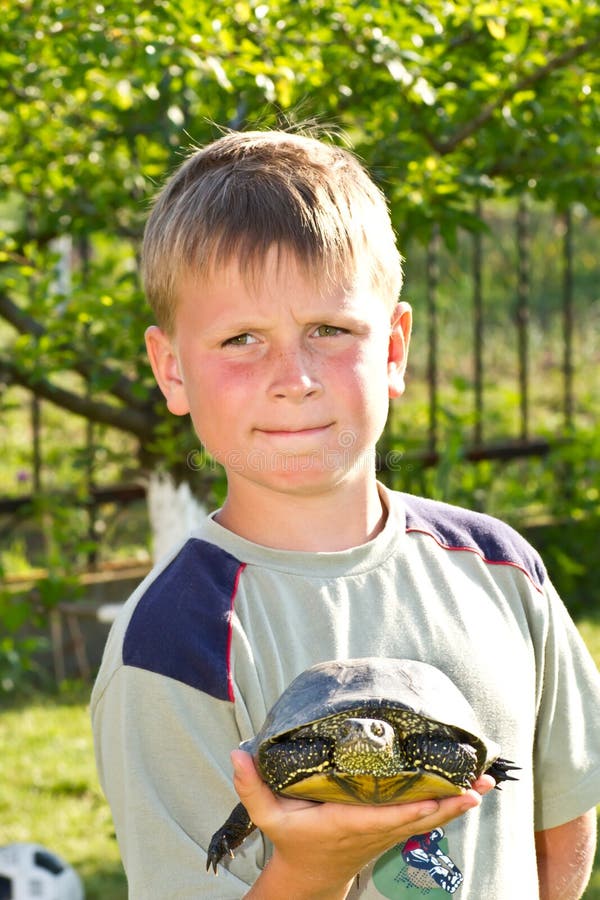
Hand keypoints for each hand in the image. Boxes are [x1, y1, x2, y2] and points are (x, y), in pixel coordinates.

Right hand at [233, 750, 494, 899]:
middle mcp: (374, 829)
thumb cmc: (292, 840)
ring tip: (486, 784)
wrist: (311, 876)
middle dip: (450, 802)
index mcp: (347, 823)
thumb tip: (237, 752)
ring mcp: (388, 832)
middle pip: (419, 816)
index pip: (385, 816)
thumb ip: (252, 785)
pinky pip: (426, 816)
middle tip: (480, 785)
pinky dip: (449, 804)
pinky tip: (469, 790)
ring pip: (429, 817)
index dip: (415, 807)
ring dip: (457, 802)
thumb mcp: (268, 816)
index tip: (440, 794)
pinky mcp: (394, 829)